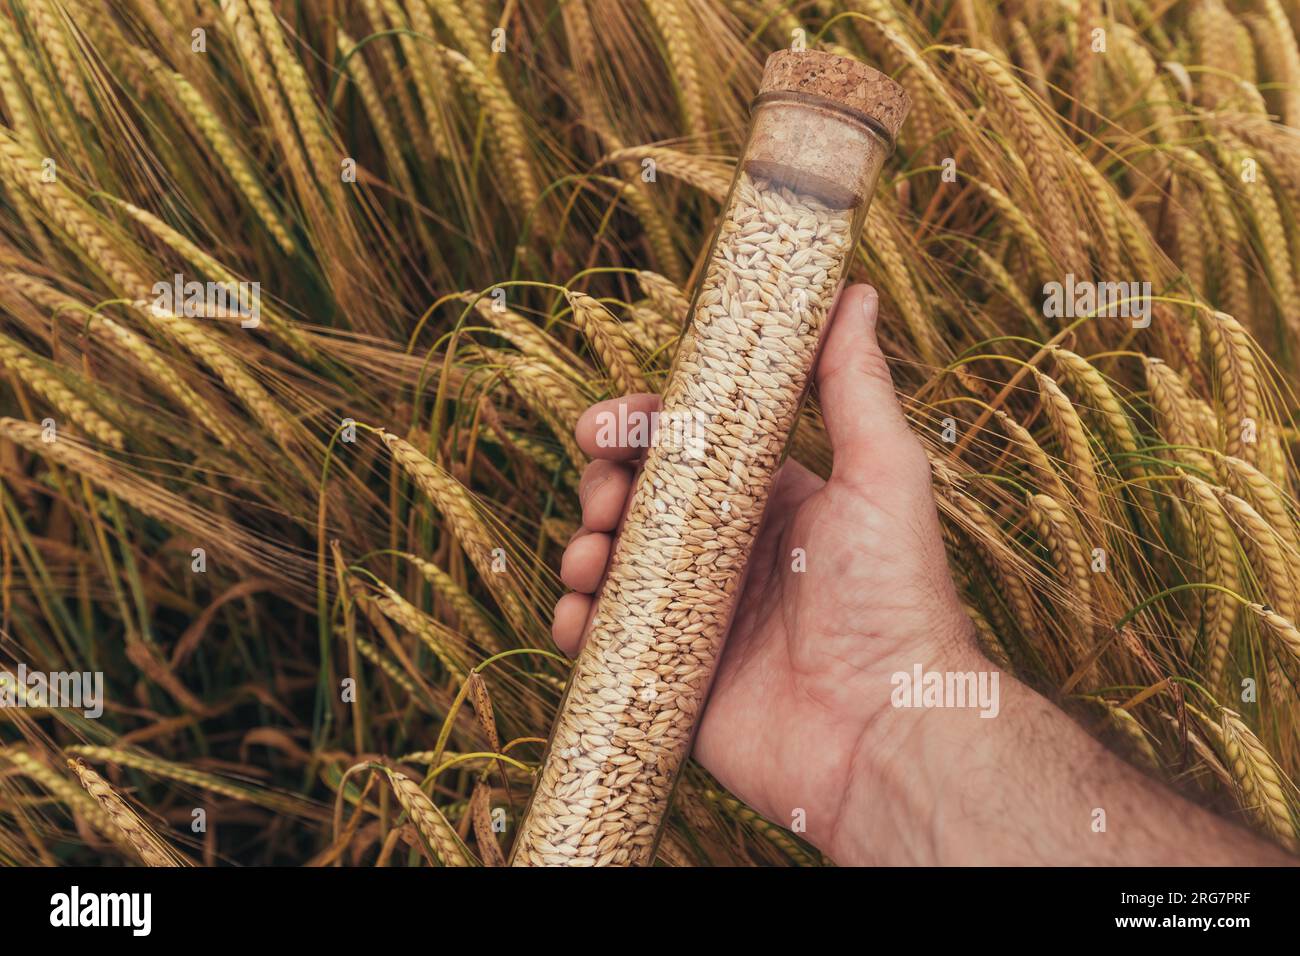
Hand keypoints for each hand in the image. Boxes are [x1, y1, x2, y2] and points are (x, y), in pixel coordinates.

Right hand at [552, 284, 975, 856]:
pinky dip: (579, 627)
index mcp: (766, 503)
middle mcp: (725, 555)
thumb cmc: (895, 598)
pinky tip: (580, 620)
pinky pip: (606, 644)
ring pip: (611, 568)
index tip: (602, 426)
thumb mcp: (880, 473)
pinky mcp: (672, 677)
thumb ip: (854, 385)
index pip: (684, 448)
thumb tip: (852, 293)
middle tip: (603, 500)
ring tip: (591, 562)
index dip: (636, 430)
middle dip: (602, 489)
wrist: (887, 730)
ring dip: (583, 552)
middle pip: (636, 503)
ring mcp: (695, 618)